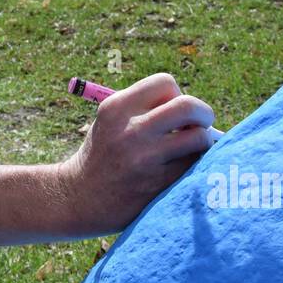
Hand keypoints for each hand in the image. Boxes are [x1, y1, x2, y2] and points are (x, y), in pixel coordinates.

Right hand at [57, 72, 214, 235]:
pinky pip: (194, 166)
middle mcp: (130, 131)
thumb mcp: (111, 121)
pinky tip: (181, 169)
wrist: (78, 199)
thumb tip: (197, 111)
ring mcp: (145, 159)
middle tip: (202, 122)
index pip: (165, 83)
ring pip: (198, 138)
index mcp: (116, 108)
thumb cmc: (104, 154)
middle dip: (203, 113)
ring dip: (201, 142)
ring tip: (189, 149)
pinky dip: (195, 164)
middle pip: (188, 106)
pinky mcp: (158, 185)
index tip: (172, 110)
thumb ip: (145, 109)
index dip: (176, 94)